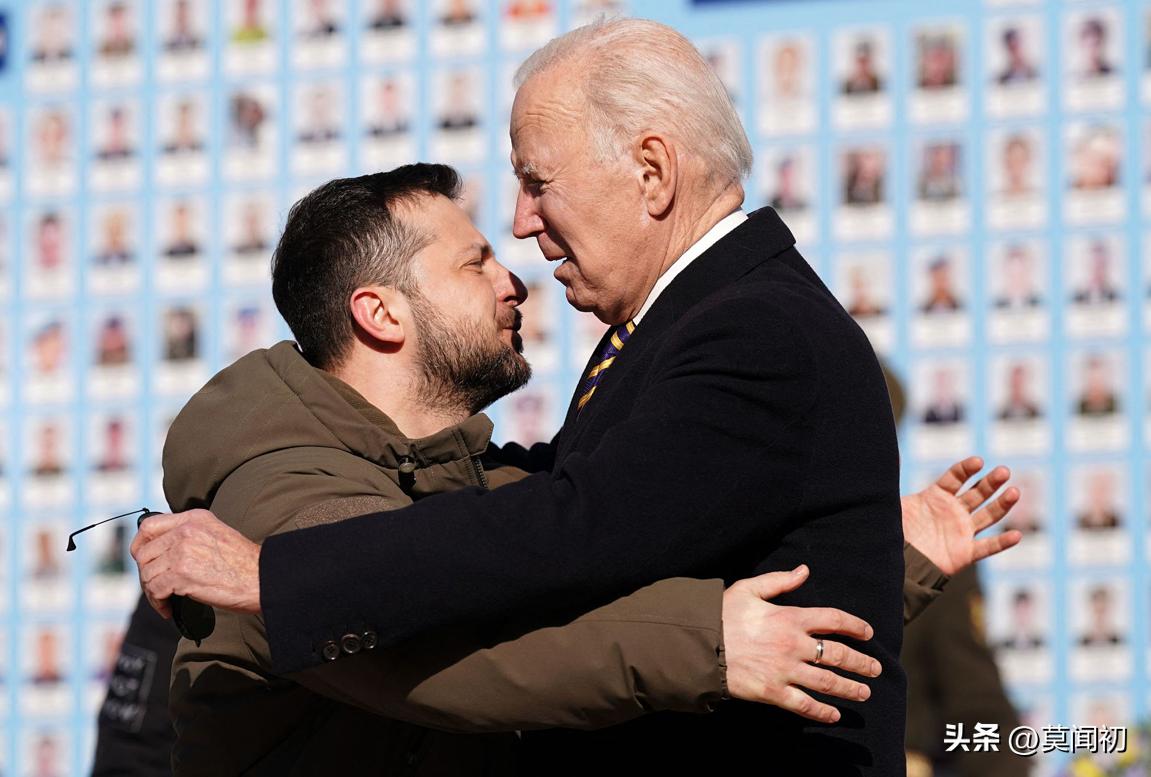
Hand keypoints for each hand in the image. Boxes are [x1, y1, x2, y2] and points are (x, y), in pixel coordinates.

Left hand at [131, 509, 261, 617]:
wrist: (262, 578)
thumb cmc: (244, 564)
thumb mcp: (218, 534)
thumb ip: (192, 535)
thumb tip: (165, 551)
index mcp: (195, 518)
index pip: (149, 526)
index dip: (141, 545)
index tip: (144, 561)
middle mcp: (186, 530)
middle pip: (144, 552)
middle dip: (147, 573)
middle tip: (157, 587)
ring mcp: (182, 551)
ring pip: (147, 573)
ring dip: (152, 591)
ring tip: (165, 601)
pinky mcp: (181, 573)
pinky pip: (154, 590)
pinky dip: (158, 603)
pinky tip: (169, 609)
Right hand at [722, 565, 880, 723]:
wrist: (698, 644)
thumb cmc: (722, 614)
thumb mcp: (749, 589)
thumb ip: (780, 581)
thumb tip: (804, 570)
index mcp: (790, 617)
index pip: (834, 620)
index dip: (855, 626)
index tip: (868, 633)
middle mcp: (793, 645)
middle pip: (838, 655)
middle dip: (861, 663)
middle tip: (876, 669)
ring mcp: (785, 670)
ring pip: (828, 683)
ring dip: (850, 688)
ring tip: (864, 693)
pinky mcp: (773, 692)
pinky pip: (804, 705)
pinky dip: (822, 712)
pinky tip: (834, 715)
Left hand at [902, 456, 1022, 575]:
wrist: (895, 561)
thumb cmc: (893, 531)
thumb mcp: (894, 504)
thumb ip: (893, 482)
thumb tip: (886, 457)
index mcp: (936, 497)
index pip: (955, 478)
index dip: (966, 469)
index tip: (978, 462)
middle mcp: (953, 511)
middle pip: (977, 493)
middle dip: (991, 482)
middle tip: (1004, 471)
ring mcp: (961, 531)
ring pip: (987, 516)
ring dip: (1002, 504)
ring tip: (1014, 491)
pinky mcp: (965, 552)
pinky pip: (987, 547)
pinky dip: (1002, 543)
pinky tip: (1016, 535)